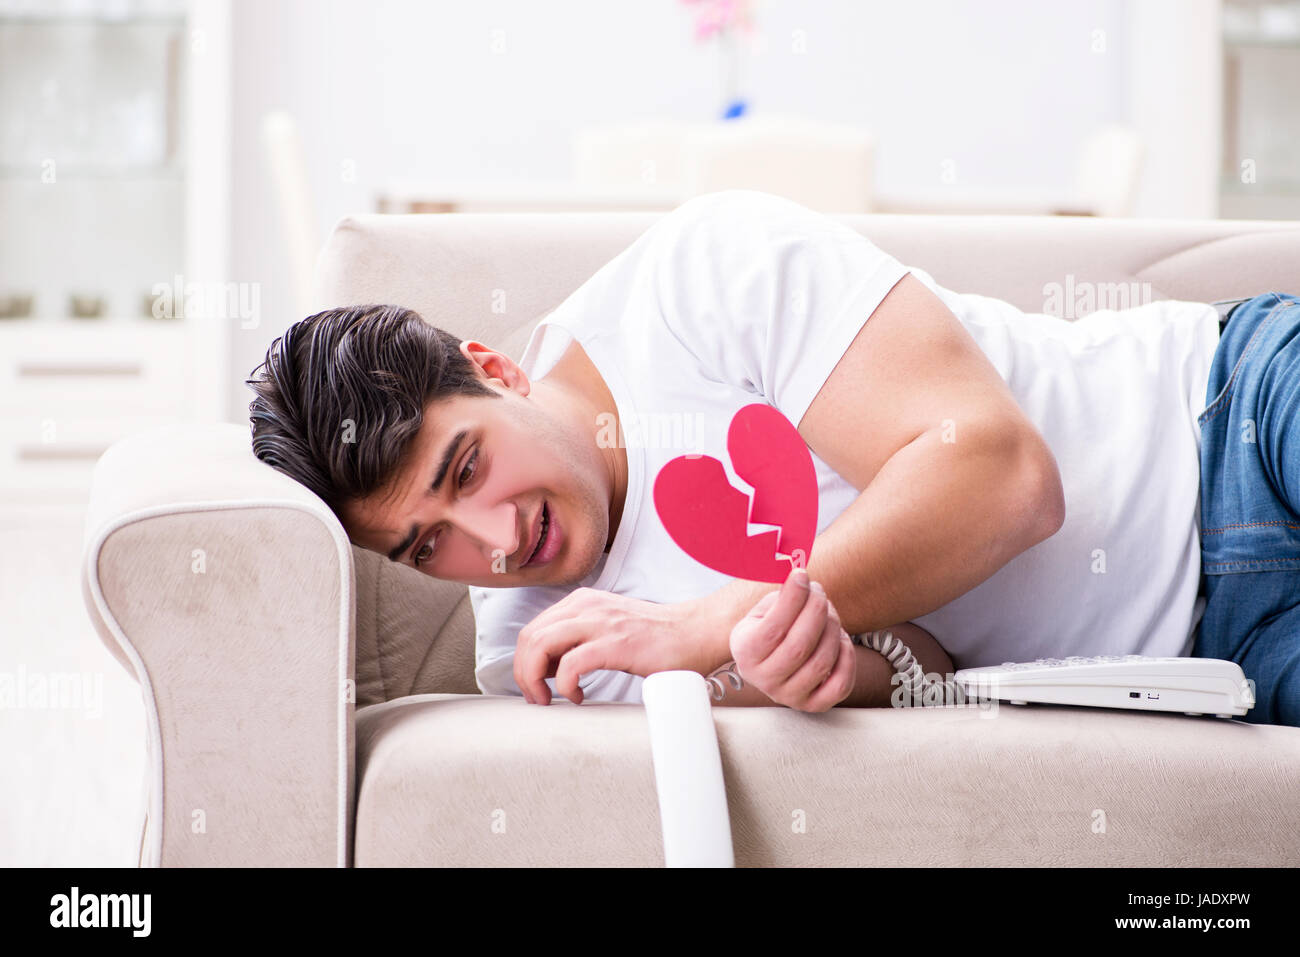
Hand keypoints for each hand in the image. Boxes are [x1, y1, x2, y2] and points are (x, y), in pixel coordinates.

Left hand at [514, 589, 711, 705]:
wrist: (696, 632)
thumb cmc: (656, 638)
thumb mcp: (608, 628)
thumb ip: (578, 639)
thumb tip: (548, 667)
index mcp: (582, 602)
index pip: (532, 629)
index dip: (525, 661)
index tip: (536, 685)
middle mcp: (586, 606)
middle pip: (529, 637)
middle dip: (523, 673)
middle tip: (536, 697)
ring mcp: (601, 623)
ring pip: (541, 645)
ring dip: (534, 678)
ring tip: (549, 699)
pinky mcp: (616, 643)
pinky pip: (571, 664)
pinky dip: (566, 685)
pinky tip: (579, 696)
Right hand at [728, 566, 856, 711]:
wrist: (770, 660)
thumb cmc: (769, 628)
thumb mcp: (764, 611)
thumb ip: (781, 598)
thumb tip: (802, 579)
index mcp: (745, 653)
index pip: (773, 627)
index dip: (792, 599)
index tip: (802, 575)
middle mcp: (764, 680)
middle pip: (799, 646)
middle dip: (816, 611)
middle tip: (819, 592)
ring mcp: (790, 696)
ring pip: (821, 663)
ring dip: (832, 630)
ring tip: (828, 613)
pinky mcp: (814, 704)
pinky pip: (840, 684)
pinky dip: (847, 657)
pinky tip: (839, 639)